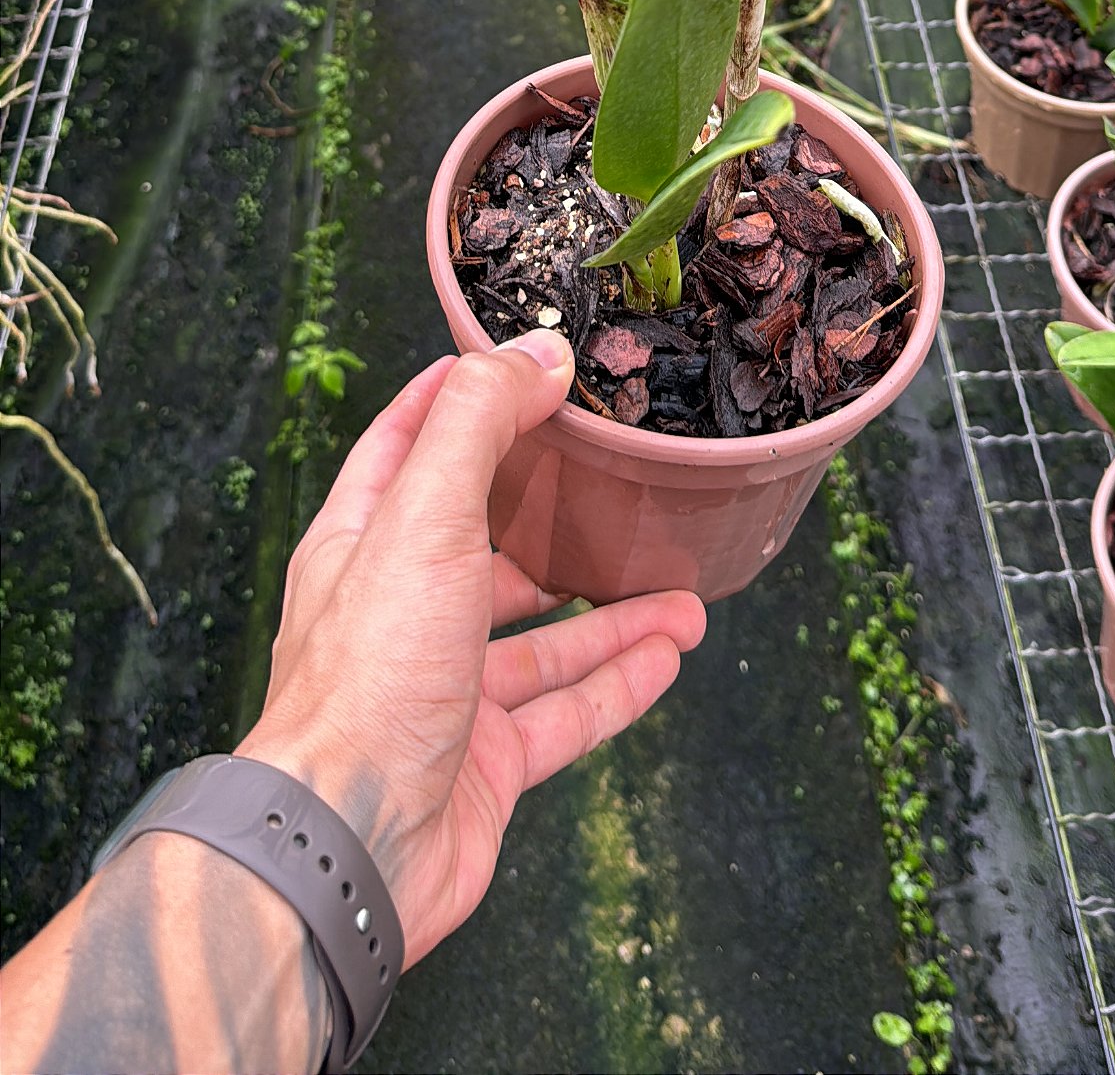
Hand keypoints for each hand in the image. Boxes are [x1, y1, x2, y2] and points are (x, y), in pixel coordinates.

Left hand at [239, 337, 704, 965]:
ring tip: (682, 587)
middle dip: (551, 515)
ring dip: (611, 612)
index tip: (515, 362)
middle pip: (483, 546)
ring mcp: (445, 693)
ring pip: (541, 639)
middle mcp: (401, 614)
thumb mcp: (423, 518)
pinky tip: (669, 656)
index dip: (454, 399)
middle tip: (617, 480)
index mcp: (364, 545)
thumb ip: (478, 425)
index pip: (404, 446)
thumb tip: (537, 351)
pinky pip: (567, 714)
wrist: (349, 845)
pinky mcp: (485, 765)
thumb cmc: (367, 677)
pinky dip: (619, 684)